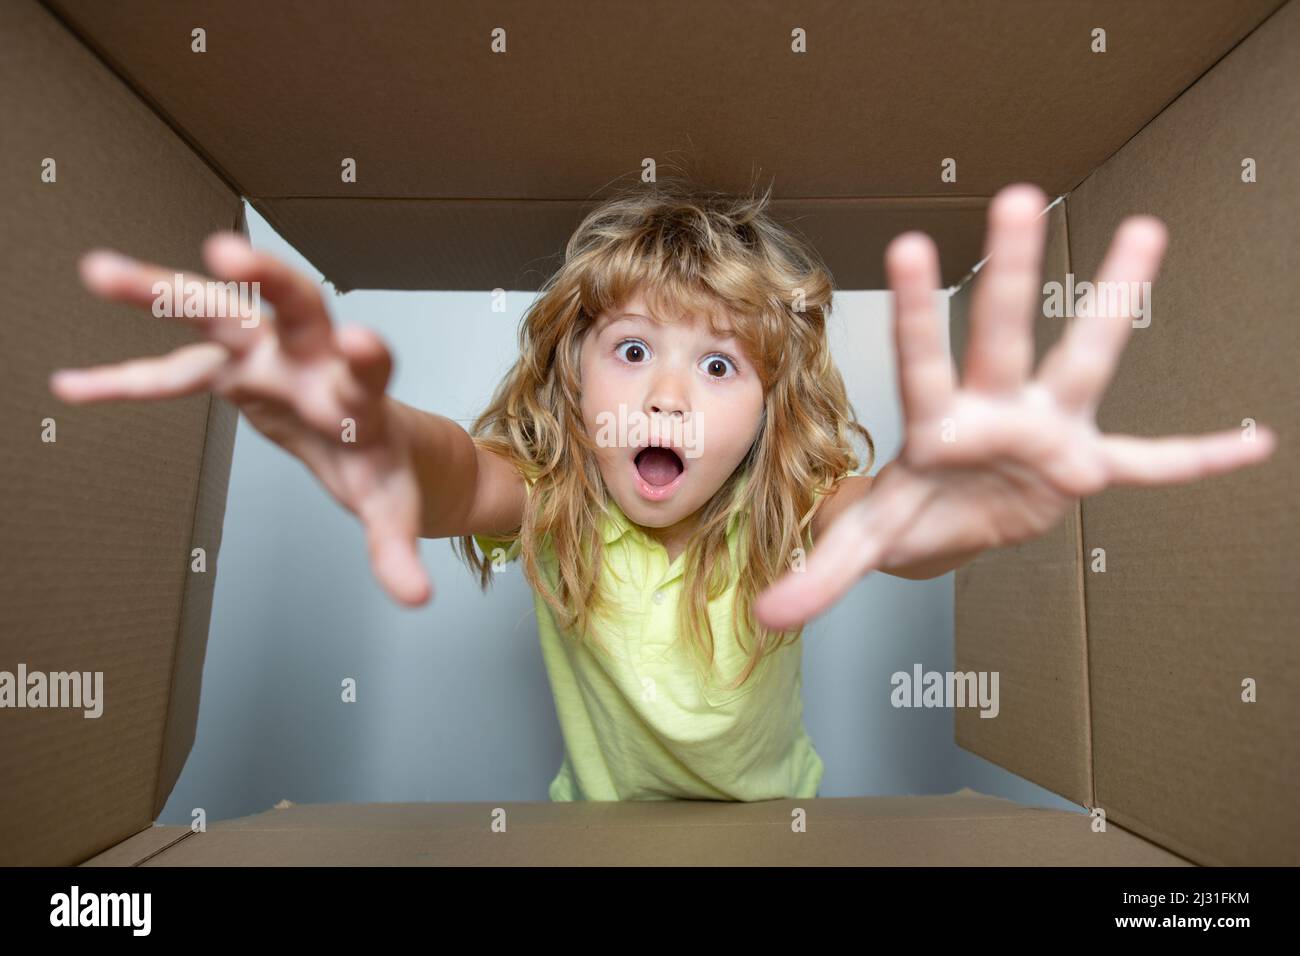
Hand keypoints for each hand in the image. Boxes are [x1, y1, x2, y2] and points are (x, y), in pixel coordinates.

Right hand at [49, 234, 432, 606]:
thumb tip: (414, 599)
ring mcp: (270, 354)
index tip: (361, 343)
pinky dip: (127, 379)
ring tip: (100, 273)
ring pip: (219, 313)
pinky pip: (174, 369)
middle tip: (227, 251)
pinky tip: (73, 386)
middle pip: (296, 307)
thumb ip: (396, 548)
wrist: (370, 434)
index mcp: (360, 394)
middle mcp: (316, 359)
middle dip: (265, 277)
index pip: (371, 368)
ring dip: (164, 292)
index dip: (367, 356)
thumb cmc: (382, 462)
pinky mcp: (234, 366)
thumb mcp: (392, 508)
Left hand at [755, 184, 1277, 630]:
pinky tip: (1252, 442)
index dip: (919, 311)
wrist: (956, 524)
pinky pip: (1151, 463)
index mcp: (936, 423)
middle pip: (1003, 335)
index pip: (921, 362)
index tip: (912, 243)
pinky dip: (1196, 458)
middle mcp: (994, 410)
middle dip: (1011, 273)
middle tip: (1015, 194)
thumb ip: (823, 573)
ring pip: (1084, 363)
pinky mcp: (1087, 466)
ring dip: (1114, 305)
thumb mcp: (868, 541)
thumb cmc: (912, 511)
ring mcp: (1046, 431)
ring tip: (1148, 229)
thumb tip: (764, 622)